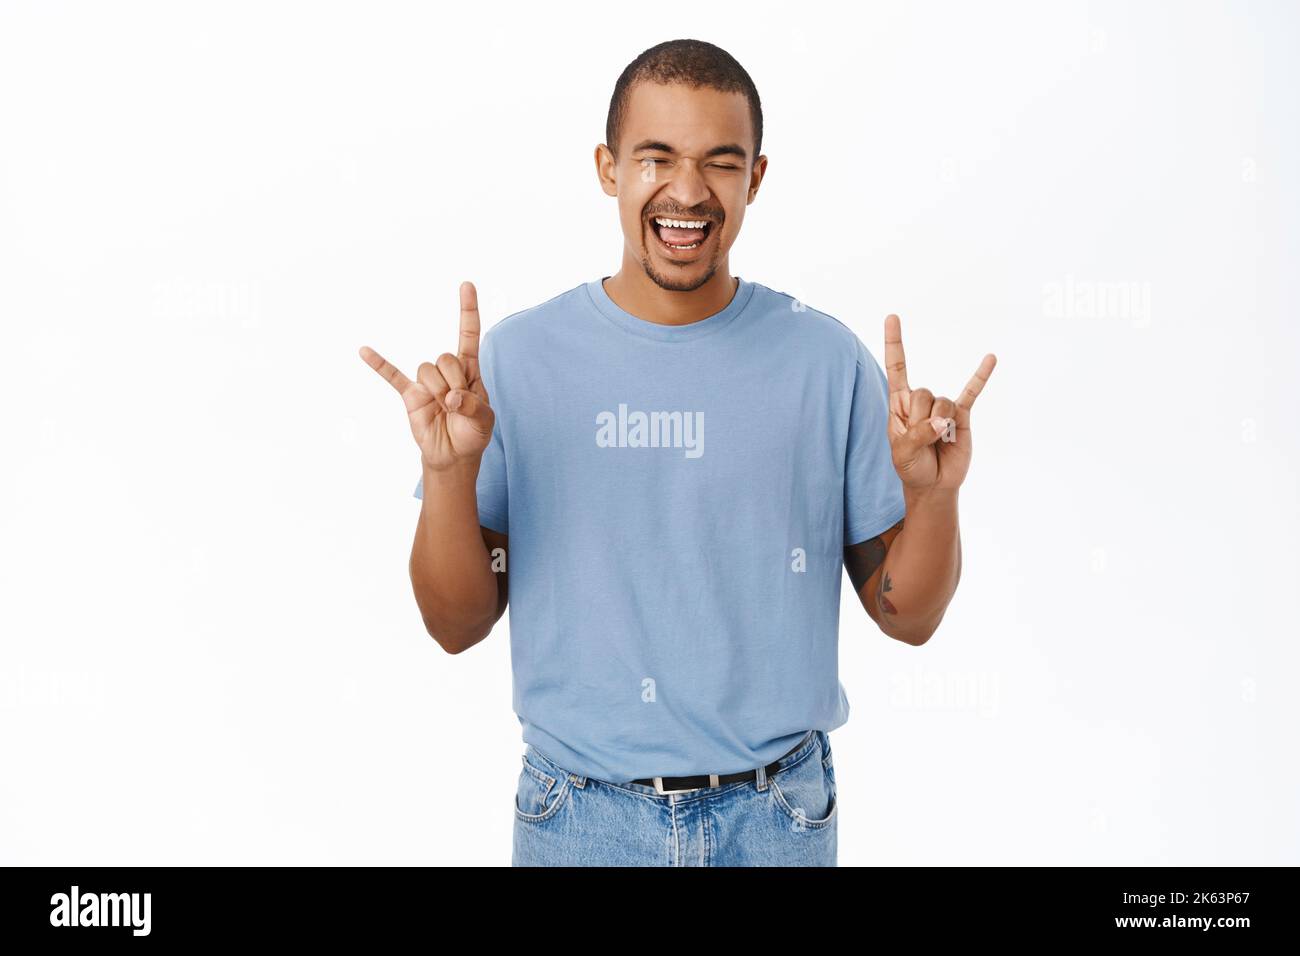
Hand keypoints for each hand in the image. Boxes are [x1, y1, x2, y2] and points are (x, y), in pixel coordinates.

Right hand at [359, 281, 494, 471]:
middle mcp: (447, 371)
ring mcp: (427, 382)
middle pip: (445, 358)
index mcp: (469, 370)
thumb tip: (451, 398)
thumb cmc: (472, 434)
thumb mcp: (484, 421)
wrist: (453, 456)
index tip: (466, 285)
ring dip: (437, 390)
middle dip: (454, 382)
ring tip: (443, 409)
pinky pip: (392, 376)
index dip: (468, 310)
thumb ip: (473, 406)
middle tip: (458, 404)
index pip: (469, 334)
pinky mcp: (410, 396)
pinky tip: (364, 351)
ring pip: (426, 370)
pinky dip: (379, 364)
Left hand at [883, 313, 994, 493]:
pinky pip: (972, 392)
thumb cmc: (912, 466)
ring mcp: (942, 407)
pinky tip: (991, 358)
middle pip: (923, 393)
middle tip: (923, 440)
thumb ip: (917, 435)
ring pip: (942, 403)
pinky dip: (981, 376)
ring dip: (940, 426)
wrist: (934, 484)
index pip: (897, 368)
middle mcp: (921, 401)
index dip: (894, 343)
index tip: (892, 317)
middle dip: (921, 420)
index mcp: (900, 404)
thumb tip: (940, 421)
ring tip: (938, 441)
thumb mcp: (903, 454)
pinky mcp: (962, 416)